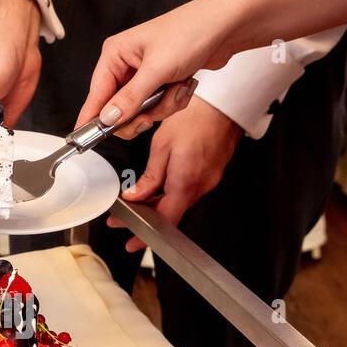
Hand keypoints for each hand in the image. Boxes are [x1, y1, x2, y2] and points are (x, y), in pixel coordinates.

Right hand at [76, 0, 241, 133]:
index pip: (96, 93)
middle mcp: (126, 64)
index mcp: (115, 54)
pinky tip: (184, 85)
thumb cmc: (191, 32)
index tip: (86, 138)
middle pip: (118, 109)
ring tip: (176, 88)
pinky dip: (173, 101)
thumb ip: (130, 98)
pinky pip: (159, 106)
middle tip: (150, 115)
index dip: (93, 117)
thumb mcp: (157, 69)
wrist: (226, 26)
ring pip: (141, 111)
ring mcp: (144, 75)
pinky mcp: (161, 82)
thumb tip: (108, 118)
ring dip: (162, 106)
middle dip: (140, 113)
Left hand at [107, 96, 241, 252]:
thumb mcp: (161, 146)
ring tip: (137, 199)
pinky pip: (188, 191)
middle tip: (123, 218)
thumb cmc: (195, 117)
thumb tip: (135, 196)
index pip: (164, 221)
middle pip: (170, 213)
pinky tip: (159, 186)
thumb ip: (149, 177)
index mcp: (185, 182)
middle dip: (145, 218)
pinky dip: (171, 193)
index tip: (133, 243)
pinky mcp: (212, 174)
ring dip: (158, 205)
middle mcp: (200, 186)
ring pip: (178, 202)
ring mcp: (209, 181)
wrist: (223, 103)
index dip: (146, 235)